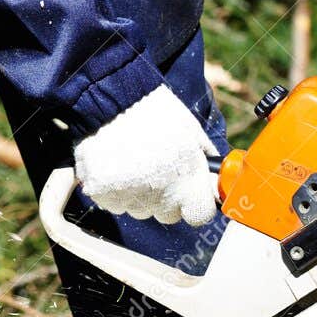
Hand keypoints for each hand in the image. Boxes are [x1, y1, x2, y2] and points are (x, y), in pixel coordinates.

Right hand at [73, 86, 217, 226]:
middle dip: (167, 198)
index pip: (200, 216)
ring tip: (134, 163)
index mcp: (186, 184)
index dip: (196, 204)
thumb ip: (204, 159)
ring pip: (140, 209)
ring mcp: (129, 199)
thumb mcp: (192, 131)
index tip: (190, 193)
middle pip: (168, 215)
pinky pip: (114, 202)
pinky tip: (116, 165)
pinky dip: (115, 190)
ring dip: (140, 194)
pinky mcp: (103, 195)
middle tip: (159, 170)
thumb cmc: (155, 112)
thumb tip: (213, 176)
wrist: (111, 100)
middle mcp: (159, 198)